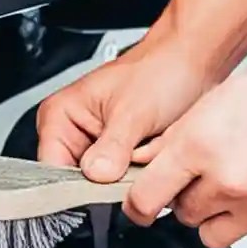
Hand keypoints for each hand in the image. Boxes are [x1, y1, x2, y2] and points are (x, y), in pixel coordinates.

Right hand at [36, 33, 217, 181]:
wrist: (193, 62)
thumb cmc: (161, 70)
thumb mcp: (135, 110)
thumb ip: (113, 146)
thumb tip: (96, 176)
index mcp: (59, 116)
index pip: (53, 171)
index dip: (79, 185)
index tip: (109, 185)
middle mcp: (73, 132)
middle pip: (80, 182)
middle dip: (114, 178)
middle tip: (140, 153)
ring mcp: (96, 146)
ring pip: (105, 185)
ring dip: (132, 176)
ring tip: (151, 147)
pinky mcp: (119, 155)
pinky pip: (124, 181)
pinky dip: (143, 174)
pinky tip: (155, 152)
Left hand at [123, 37, 246, 247]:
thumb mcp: (224, 95)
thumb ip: (184, 136)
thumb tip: (153, 161)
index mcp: (203, 144)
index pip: (147, 196)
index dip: (139, 204)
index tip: (140, 207)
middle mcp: (230, 181)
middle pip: (184, 215)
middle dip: (191, 198)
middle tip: (212, 174)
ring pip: (219, 233)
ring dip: (223, 214)